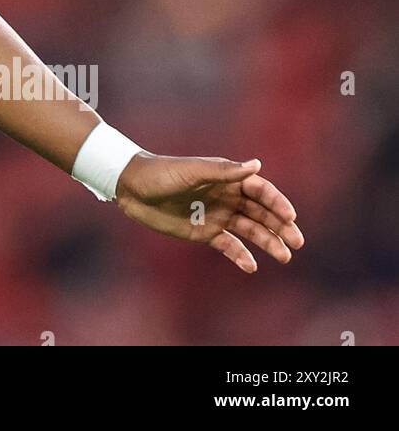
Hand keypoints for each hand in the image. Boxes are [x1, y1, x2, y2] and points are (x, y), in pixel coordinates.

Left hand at [113, 153, 303, 272]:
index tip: (289, 216)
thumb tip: (257, 165)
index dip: (277, 202)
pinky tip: (252, 266)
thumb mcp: (192, 171)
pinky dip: (241, 255)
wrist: (132, 187)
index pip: (259, 190)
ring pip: (250, 230)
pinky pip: (228, 245)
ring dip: (268, 242)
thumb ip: (224, 171)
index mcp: (226, 178)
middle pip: (261, 212)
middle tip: (297, 242)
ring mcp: (216, 215)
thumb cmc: (162, 173)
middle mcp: (226, 197)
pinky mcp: (204, 232)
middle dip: (281, 226)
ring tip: (284, 256)